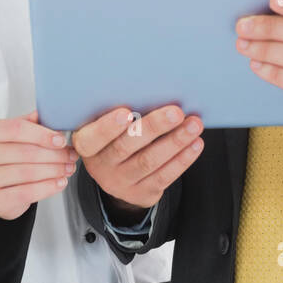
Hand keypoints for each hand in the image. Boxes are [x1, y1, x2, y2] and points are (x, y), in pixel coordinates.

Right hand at [0, 110, 76, 220]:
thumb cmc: (8, 157)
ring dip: (54, 170)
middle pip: (25, 152)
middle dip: (55, 154)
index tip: (61, 139)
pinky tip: (60, 182)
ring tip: (68, 168)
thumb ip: (31, 122)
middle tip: (71, 155)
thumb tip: (53, 113)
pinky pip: (27, 193)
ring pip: (28, 172)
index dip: (42, 134)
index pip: (17, 129)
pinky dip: (48, 187)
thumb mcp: (16, 134)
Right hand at [72, 104, 203, 213]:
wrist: (118, 174)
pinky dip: (182, 158)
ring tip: (194, 124)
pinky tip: (195, 143)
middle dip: (154, 127)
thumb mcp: (107, 125)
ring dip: (175, 141)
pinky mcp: (141, 193)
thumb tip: (153, 89)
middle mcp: (101, 166)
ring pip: (149, 161)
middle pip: (126, 147)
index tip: (125, 112)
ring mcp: (120, 182)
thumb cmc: (115, 136)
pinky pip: (164, 176)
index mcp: (87, 145)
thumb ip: (120, 112)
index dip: (107, 127)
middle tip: (176, 112)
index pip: (92, 138)